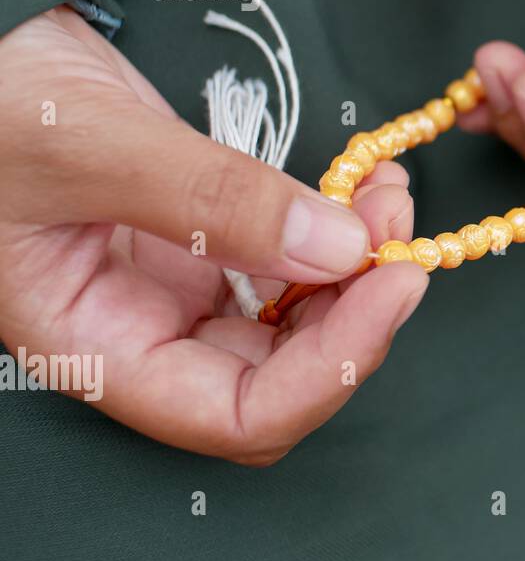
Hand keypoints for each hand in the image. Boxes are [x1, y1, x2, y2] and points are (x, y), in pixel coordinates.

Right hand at [0, 8, 427, 463]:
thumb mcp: (89, 145)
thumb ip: (212, 203)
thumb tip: (339, 251)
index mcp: (96, 346)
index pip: (234, 414)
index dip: (329, 370)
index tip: (392, 286)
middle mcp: (145, 331)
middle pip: (282, 376)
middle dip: (357, 313)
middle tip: (398, 231)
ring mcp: (180, 285)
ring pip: (298, 319)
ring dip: (359, 269)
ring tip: (389, 194)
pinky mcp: (208, 235)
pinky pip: (294, 258)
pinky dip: (340, 231)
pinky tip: (367, 188)